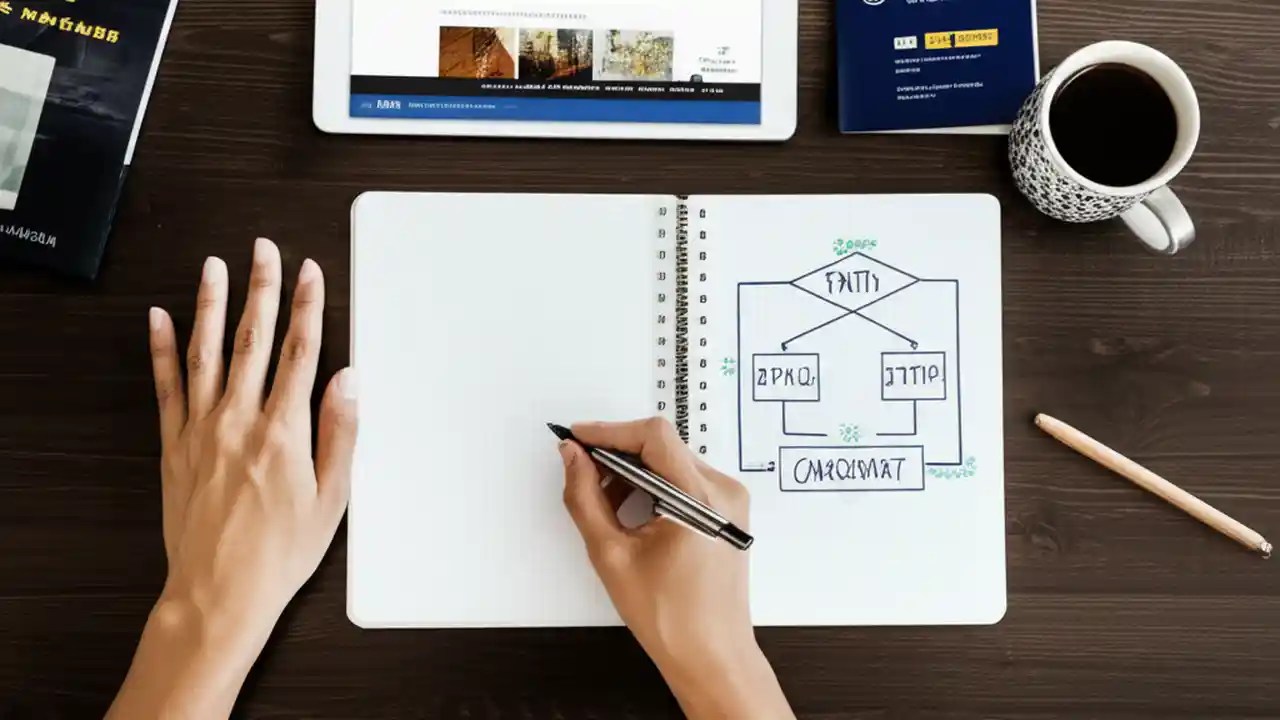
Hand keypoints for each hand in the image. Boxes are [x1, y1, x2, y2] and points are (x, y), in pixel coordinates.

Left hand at [109, 238, 355, 718]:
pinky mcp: (175, 445)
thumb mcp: (332, 499)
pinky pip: (167, 387)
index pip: (300, 352)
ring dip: (211, 304)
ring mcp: (202, 430)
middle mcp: (240, 420)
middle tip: (263, 249)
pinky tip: (160, 320)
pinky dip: (163, 350)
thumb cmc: (280, 552)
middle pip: (253, 339)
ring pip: (206, 352)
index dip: (307, 306)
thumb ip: (341, 435)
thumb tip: (348, 382)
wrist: (220, 591)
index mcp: (284, 431)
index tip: (309, 273)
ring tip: (214, 267)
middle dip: (261, 289)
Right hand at [559, 418, 793, 719]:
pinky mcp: (727, 512)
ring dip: (634, 471)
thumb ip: (585, 498)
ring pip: (672, 462)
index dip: (609, 431)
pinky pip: (685, 481)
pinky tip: (630, 511)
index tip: (577, 438)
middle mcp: (723, 491)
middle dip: (618, 453)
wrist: (712, 655)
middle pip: (663, 445)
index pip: (653, 436)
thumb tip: (571, 456)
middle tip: (582, 471)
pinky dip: (654, 486)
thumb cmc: (668, 616)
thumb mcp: (611, 555)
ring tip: (604, 500)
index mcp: (700, 498)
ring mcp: (730, 501)